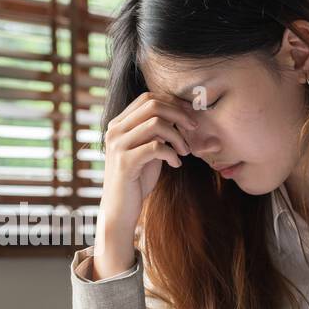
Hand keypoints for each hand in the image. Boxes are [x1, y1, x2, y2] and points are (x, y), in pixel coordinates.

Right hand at [94, 92, 197, 277]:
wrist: (120, 210)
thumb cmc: (136, 180)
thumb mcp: (149, 151)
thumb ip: (160, 133)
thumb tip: (187, 118)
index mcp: (118, 124)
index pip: (147, 98)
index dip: (172, 103)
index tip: (189, 117)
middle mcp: (115, 131)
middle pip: (152, 105)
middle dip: (179, 114)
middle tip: (194, 129)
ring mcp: (118, 146)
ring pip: (156, 124)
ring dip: (177, 136)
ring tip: (185, 151)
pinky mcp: (125, 162)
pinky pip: (155, 147)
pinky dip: (172, 153)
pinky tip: (176, 163)